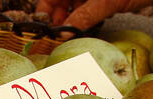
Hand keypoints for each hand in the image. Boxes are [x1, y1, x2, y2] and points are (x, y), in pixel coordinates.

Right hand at [35, 0, 152, 29]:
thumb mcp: (107, 2)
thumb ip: (83, 17)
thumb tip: (62, 36)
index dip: (44, 13)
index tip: (46, 32)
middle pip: (60, 4)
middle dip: (59, 21)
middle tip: (60, 40)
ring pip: (75, 9)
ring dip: (73, 24)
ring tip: (74, 39)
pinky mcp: (106, 0)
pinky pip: (89, 12)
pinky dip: (86, 22)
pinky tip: (88, 32)